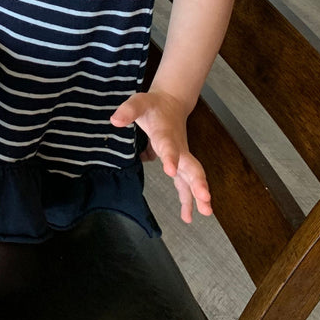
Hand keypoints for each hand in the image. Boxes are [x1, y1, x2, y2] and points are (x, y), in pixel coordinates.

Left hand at [110, 91, 211, 222]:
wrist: (171, 103)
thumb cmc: (153, 105)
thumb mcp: (138, 103)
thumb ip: (128, 111)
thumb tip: (115, 121)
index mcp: (165, 134)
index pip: (168, 146)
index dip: (170, 158)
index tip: (170, 171)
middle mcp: (178, 148)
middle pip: (191, 166)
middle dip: (197, 182)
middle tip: (204, 198)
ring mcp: (182, 157)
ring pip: (192, 177)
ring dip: (198, 195)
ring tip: (205, 213)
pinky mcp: (181, 164)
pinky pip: (186, 184)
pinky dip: (188, 199)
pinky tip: (188, 217)